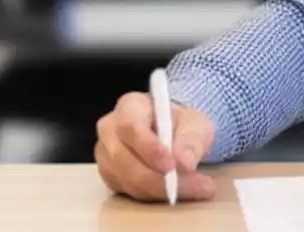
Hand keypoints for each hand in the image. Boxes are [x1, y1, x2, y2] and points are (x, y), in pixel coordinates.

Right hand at [95, 92, 217, 201]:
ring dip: (162, 189)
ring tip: (197, 188)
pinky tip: (180, 192)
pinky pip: (129, 192)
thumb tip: (184, 163)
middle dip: (160, 177)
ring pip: (127, 179)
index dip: (149, 147)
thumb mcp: (195, 124)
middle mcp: (110, 130)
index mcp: (129, 106)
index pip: (129, 126)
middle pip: (124, 158)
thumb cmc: (180, 124)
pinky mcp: (110, 177)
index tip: (172, 164)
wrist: (174, 134)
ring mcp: (106, 155)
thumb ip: (191, 140)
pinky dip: (156, 196)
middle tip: (196, 184)